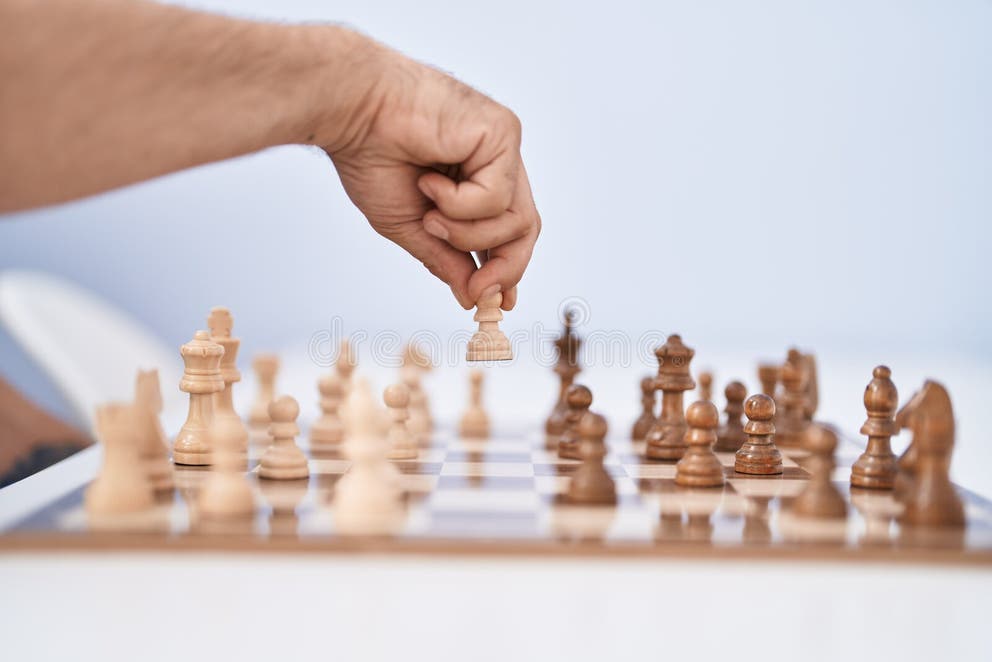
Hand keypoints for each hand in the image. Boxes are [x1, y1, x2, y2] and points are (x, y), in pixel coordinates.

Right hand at [320, 33, 539, 309]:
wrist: (351, 111)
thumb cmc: (370, 155)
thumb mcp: (410, 225)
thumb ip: (445, 258)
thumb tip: (472, 298)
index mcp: (475, 177)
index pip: (509, 229)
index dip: (506, 267)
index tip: (493, 301)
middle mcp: (495, 160)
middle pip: (525, 228)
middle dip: (504, 267)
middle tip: (478, 290)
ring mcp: (502, 146)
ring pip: (516, 220)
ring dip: (469, 233)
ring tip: (430, 214)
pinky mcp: (503, 133)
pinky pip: (498, 197)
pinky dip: (461, 205)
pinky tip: (430, 182)